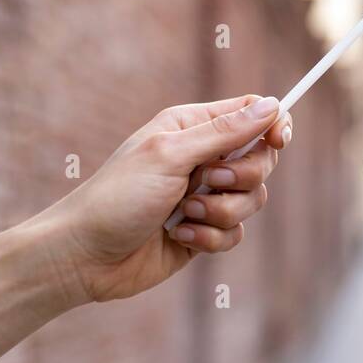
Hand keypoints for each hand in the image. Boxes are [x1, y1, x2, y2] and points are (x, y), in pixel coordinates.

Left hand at [48, 95, 292, 303]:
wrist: (84, 257)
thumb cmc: (117, 197)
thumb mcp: (171, 155)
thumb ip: (225, 131)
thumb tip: (272, 105)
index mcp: (192, 127)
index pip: (252, 113)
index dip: (273, 125)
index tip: (278, 141)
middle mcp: (202, 158)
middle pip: (261, 159)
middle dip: (242, 177)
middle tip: (209, 181)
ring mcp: (204, 196)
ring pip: (252, 200)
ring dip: (222, 212)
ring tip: (183, 214)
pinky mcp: (203, 230)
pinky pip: (235, 233)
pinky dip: (210, 237)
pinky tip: (178, 236)